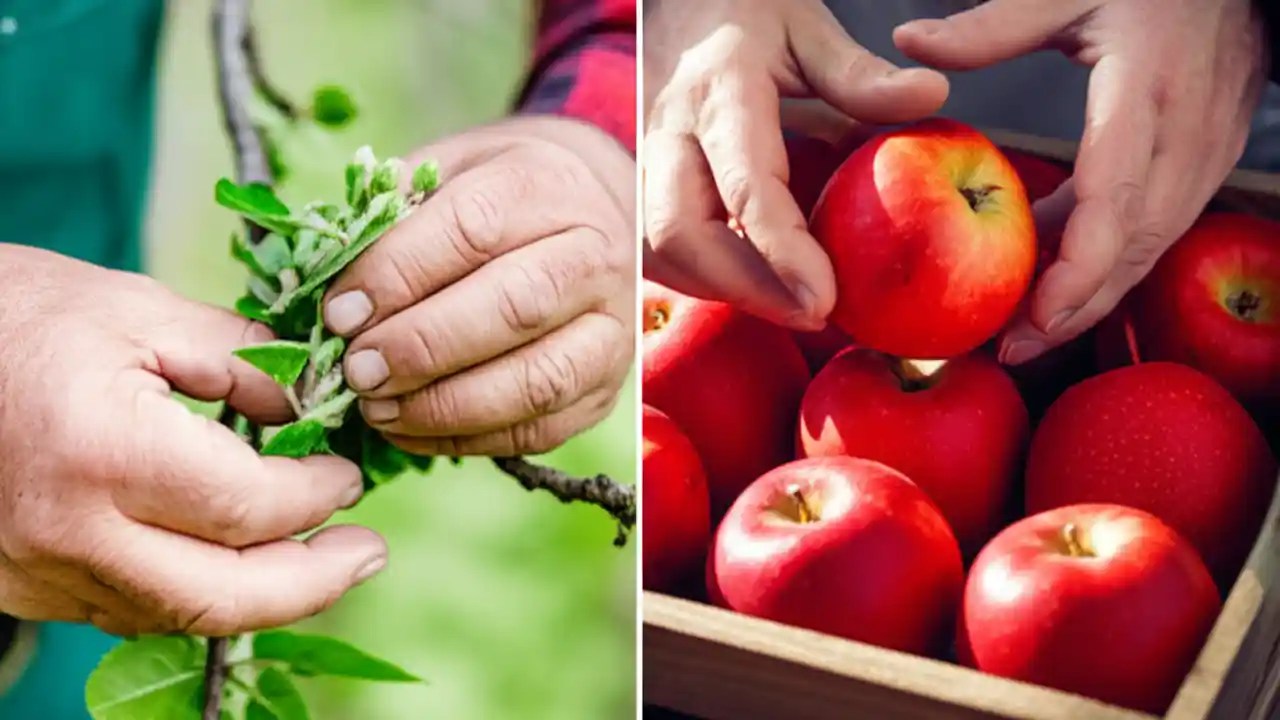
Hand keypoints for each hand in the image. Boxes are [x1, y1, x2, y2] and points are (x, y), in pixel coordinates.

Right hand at [0, 246, 385, 635]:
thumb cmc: (13, 313)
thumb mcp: (139, 309)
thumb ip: (241, 360)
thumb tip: (310, 409)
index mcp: (102, 451)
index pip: (247, 506)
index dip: (315, 496)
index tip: (349, 475)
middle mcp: (67, 531)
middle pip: (221, 595)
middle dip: (313, 583)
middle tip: (367, 553)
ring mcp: (37, 571)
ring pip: (177, 615)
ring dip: (262, 596)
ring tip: (318, 560)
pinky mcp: (21, 586)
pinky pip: (129, 609)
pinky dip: (196, 592)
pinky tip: (237, 562)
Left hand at [321, 115, 633, 455]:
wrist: (590, 219)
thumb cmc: (495, 198)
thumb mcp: (445, 173)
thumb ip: (392, 215)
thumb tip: (323, 277)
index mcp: (548, 186)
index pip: (472, 229)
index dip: (398, 275)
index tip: (338, 313)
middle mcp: (596, 257)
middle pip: (514, 307)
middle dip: (422, 347)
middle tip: (355, 371)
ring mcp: (611, 331)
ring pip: (536, 379)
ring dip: (445, 404)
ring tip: (377, 409)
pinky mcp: (605, 391)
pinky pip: (540, 428)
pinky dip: (468, 438)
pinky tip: (410, 430)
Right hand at [642, 0, 949, 329]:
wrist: (677, 2)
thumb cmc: (745, 14)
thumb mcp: (806, 26)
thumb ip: (858, 73)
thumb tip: (930, 96)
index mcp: (718, 91)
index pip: (744, 184)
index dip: (781, 251)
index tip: (823, 298)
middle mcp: (668, 132)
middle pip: (677, 234)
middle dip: (741, 287)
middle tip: (810, 314)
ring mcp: (645, 162)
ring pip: (657, 251)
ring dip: (718, 288)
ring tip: (786, 304)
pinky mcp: (640, 184)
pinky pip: (658, 248)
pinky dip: (704, 276)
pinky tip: (754, 283)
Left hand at [894, 0, 1267, 362]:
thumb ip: (990, 27)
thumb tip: (907, 43)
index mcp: (1144, 92)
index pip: (1116, 196)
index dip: (1079, 264)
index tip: (1035, 313)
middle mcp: (1184, 136)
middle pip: (1135, 245)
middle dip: (1076, 307)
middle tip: (1012, 349)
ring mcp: (1204, 156)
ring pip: (1150, 249)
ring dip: (1091, 296)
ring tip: (1025, 334)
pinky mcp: (1206, 166)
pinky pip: (1155, 230)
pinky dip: (1108, 263)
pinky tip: (1055, 281)